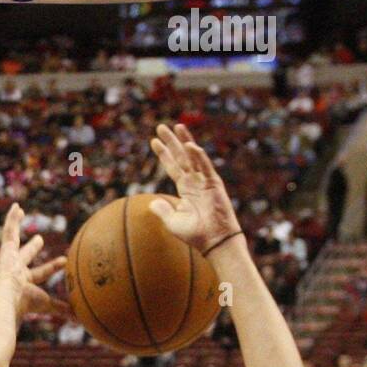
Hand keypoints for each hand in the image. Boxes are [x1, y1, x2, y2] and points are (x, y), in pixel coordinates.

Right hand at [0, 203, 68, 320]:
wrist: (5, 300)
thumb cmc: (24, 304)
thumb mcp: (48, 305)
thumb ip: (63, 310)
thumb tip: (83, 320)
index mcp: (24, 285)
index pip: (41, 273)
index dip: (52, 267)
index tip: (63, 261)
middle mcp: (15, 271)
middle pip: (26, 255)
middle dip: (32, 248)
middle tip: (40, 239)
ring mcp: (8, 259)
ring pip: (13, 238)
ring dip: (16, 225)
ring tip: (20, 211)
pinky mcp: (5, 249)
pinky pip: (9, 230)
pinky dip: (12, 218)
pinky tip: (16, 205)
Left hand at [148, 124, 242, 255]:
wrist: (214, 241)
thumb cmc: (195, 234)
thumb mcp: (172, 222)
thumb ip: (162, 210)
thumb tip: (151, 202)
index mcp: (185, 189)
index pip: (172, 167)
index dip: (163, 154)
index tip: (153, 141)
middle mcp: (195, 181)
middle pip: (181, 156)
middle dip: (171, 142)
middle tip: (160, 126)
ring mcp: (205, 180)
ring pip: (193, 156)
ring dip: (184, 141)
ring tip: (176, 126)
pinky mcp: (214, 184)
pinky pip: (205, 167)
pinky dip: (198, 156)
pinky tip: (189, 145)